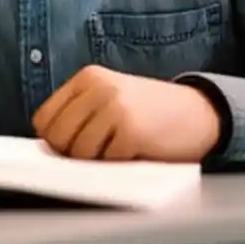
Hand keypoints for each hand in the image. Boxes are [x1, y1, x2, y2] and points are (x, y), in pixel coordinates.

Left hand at [32, 65, 221, 162]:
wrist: (200, 111)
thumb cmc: (149, 112)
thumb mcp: (111, 97)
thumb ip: (81, 112)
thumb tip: (47, 146)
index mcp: (88, 78)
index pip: (44, 118)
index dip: (53, 139)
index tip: (69, 146)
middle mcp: (99, 88)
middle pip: (58, 136)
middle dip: (71, 154)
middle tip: (94, 155)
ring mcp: (115, 108)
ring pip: (79, 152)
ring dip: (94, 162)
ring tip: (116, 151)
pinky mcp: (132, 131)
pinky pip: (106, 161)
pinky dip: (117, 165)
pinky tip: (133, 153)